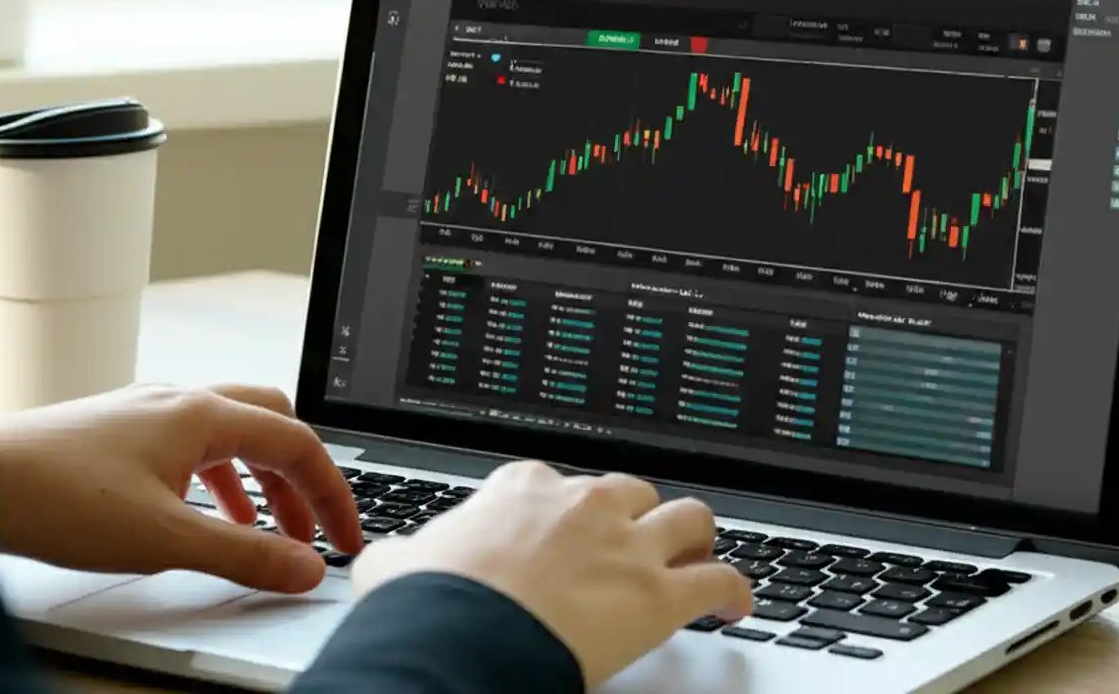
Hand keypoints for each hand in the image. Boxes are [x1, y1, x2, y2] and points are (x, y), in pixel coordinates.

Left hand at [0, 383, 363, 593]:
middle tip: (312, 526)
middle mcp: (182, 401)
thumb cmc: (62, 498)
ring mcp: (150, 410)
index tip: (345, 534)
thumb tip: (306, 567)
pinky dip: (222, 477)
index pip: (298, 443)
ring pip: (233, 433)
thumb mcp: (168, 539)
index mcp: (204, 414)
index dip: (332, 494)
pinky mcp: (123, 428)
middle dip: (302, 478)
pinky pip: (195, 443)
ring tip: (267, 531)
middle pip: (273, 424)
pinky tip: (209, 513)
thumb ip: (247, 554)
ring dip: (262, 480)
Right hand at [351, 461, 751, 688]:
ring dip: (694, 537)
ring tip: (692, 556)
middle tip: (630, 543)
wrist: (461, 634)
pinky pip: (720, 581)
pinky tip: (735, 605)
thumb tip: (383, 559)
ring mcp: (626, 546)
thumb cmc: (431, 601)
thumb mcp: (396, 563)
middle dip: (634, 515)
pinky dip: (734, 592)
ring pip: (688, 518)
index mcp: (524, 491)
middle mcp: (584, 506)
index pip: (554, 482)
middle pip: (631, 491)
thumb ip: (402, 552)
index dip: (561, 506)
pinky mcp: (658, 595)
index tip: (561, 525)